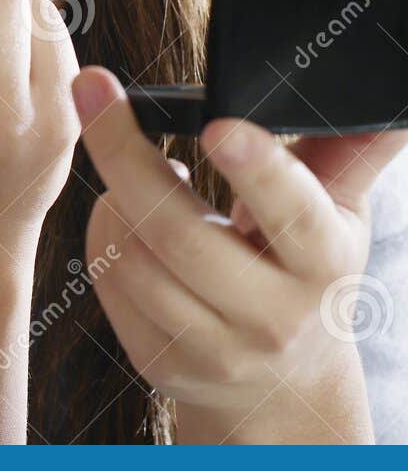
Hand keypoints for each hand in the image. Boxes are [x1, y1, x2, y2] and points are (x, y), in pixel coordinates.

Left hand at [74, 64, 407, 440]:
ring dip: (113, 194)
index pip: (294, 214)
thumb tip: (386, 109)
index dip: (257, 169)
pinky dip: (103, 231)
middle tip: (92, 87)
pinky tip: (125, 216)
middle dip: (123, 150)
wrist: (283, 384)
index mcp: (324, 264)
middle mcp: (272, 316)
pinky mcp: (161, 363)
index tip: (216, 124)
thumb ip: (348, 154)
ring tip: (132, 166)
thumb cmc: (302, 270)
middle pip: (177, 231)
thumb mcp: (335, 215)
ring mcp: (214, 349)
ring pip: (131, 256)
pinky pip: (108, 281)